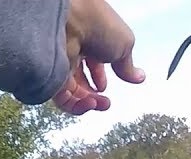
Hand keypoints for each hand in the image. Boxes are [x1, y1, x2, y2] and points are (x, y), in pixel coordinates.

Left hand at [57, 0, 145, 114]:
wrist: (73, 20)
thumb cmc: (96, 22)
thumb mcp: (124, 45)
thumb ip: (128, 66)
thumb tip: (138, 77)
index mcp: (87, 40)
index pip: (90, 64)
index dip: (98, 77)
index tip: (104, 86)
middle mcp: (71, 52)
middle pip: (80, 81)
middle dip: (94, 95)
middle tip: (104, 102)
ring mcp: (60, 65)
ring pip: (72, 93)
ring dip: (88, 103)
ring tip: (99, 104)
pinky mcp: (52, 78)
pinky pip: (63, 99)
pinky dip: (77, 106)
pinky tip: (89, 103)